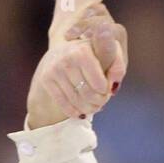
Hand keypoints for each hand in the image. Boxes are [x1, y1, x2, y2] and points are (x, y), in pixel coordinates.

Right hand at [27, 5, 127, 126]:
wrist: (62, 51)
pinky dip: (73, 112)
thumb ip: (118, 67)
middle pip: (88, 94)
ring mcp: (54, 69)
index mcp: (83, 51)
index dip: (106, 92)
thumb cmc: (91, 54)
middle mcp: (66, 59)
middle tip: (101, 101)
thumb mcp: (109, 52)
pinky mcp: (45, 79)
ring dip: (87, 108)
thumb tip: (113, 87)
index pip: (99, 84)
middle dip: (98, 102)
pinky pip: (62, 104)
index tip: (106, 90)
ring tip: (93, 107)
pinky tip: (80, 112)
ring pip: (76, 101)